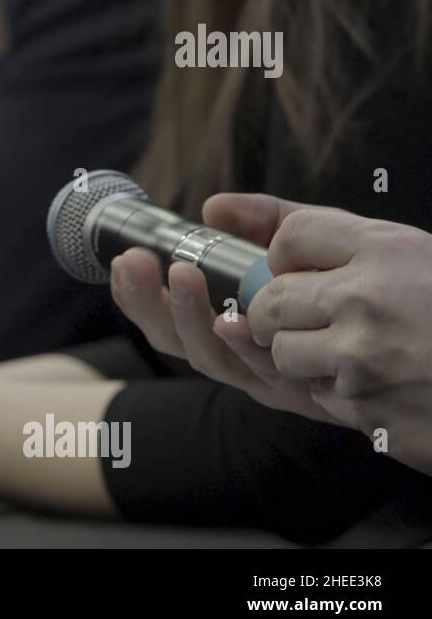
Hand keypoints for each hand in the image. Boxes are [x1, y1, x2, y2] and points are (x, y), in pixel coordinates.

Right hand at [110, 193, 334, 423]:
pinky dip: (241, 348)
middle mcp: (239, 359)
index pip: (166, 317)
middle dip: (148, 302)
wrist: (420, 343)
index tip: (122, 262)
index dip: (136, 295)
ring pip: (210, 357)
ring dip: (188, 316)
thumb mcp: (311, 247)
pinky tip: (230, 320)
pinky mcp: (303, 393)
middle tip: (135, 264)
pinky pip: (262, 373)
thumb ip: (265, 222)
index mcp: (227, 328)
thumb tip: (213, 208)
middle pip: (175, 340)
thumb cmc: (357, 294)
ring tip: (180, 273)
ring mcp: (268, 379)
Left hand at [247, 206, 431, 473]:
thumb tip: (210, 207)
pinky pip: (318, 396)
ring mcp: (364, 360)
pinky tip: (388, 382)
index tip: (311, 269)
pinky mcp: (367, 410)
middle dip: (281, 313)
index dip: (290, 258)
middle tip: (328, 318)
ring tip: (366, 351)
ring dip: (307, 357)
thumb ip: (315, 229)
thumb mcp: (407, 251)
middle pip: (269, 301)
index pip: (288, 238)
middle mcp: (367, 300)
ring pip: (282, 354)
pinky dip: (341, 392)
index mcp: (386, 250)